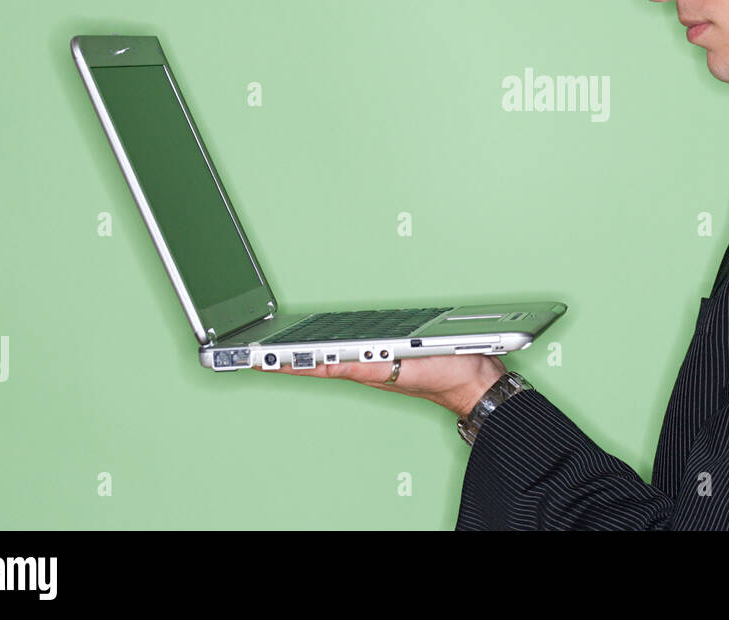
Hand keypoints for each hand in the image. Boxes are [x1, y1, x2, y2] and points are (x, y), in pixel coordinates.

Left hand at [252, 352, 505, 415]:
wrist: (478, 380)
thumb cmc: (447, 376)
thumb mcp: (399, 368)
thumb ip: (364, 364)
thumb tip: (329, 360)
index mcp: (364, 369)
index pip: (314, 365)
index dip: (282, 361)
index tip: (250, 357)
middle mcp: (367, 366)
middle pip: (318, 360)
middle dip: (286, 356)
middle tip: (253, 352)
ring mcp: (379, 362)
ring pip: (334, 356)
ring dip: (307, 353)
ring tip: (278, 350)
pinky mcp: (394, 355)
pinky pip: (356, 351)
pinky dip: (335, 349)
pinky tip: (328, 347)